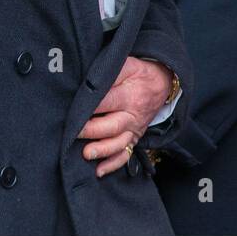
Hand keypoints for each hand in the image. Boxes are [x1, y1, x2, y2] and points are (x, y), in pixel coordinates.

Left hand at [78, 57, 172, 177]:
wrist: (163, 84)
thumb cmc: (139, 73)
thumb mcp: (127, 64)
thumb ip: (109, 71)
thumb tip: (89, 80)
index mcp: (129, 94)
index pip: (108, 101)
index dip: (90, 106)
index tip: (74, 110)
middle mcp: (132, 114)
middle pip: (112, 126)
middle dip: (92, 131)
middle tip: (74, 132)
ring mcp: (133, 129)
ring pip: (119, 143)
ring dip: (103, 150)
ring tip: (86, 154)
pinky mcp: (134, 138)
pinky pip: (126, 155)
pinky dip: (113, 164)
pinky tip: (99, 171)